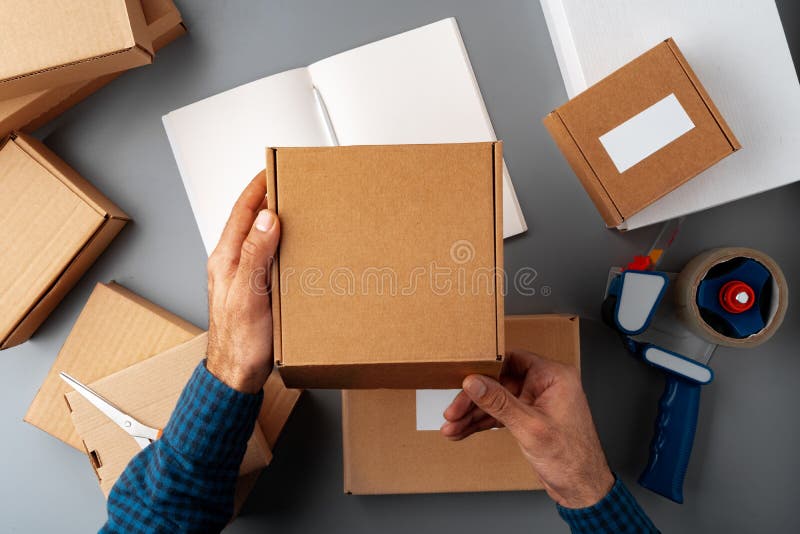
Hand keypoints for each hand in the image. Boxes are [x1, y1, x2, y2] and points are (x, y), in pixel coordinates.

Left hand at [206, 171, 280, 393]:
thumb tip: (267, 219)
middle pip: (251, 222)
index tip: (272, 170)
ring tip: (298, 210)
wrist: (236, 375)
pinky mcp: (256, 291)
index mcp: (226, 259)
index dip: (257, 189)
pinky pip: (269, 259)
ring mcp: (244, 277)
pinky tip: (297, 250)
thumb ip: (256, 256)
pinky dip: (283, 247)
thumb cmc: (239, 342)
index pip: (242, 213)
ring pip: (261, 240)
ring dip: (277, 223)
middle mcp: (233, 264)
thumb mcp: (248, 295)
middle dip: (270, 200)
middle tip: (291, 185)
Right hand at [441, 350, 613, 508]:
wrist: (582, 489)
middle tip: (452, 412)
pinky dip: (482, 423)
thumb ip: (499, 402)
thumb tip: (474, 382)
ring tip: (451, 427)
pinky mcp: (529, 417)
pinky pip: (500, 414)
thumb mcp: (529, 427)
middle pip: (499, 383)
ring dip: (473, 415)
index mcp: (553, 376)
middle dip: (473, 400)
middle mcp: (545, 385)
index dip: (484, 370)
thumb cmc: (571, 458)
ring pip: (496, 401)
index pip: (511, 360)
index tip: (462, 380)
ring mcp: (536, 402)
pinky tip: (462, 431)